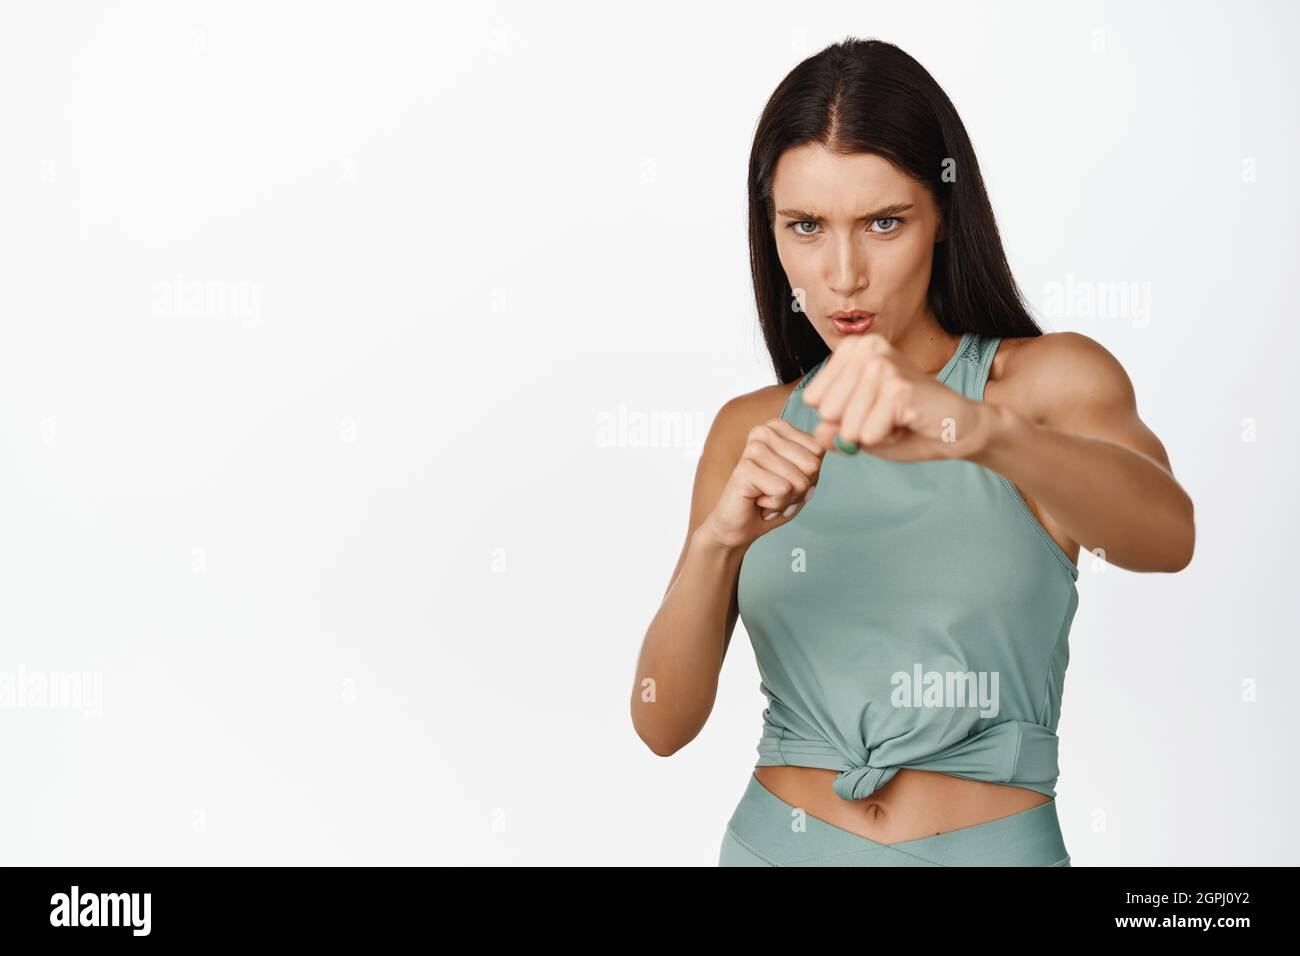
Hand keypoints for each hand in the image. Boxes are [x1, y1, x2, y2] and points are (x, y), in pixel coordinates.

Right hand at [699, 418, 824, 549]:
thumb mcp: (802, 478)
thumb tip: (813, 465)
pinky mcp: (744, 469)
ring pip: (799, 480)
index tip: (787, 480)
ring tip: (767, 497)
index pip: (819, 450)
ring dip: (787, 499)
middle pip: (811, 465)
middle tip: (776, 492)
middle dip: (800, 489)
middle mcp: (763, 432)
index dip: (810, 475)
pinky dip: (776, 504)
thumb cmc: (771, 500)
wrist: (740, 525)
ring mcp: (753, 449)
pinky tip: (759, 501)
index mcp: (778, 427)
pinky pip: (783, 490)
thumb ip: (813, 464)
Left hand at [800, 334, 990, 461]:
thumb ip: (832, 432)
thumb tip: (819, 432)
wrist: (955, 427)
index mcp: (852, 349)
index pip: (813, 398)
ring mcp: (883, 366)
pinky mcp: (898, 388)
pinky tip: (908, 422)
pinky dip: (888, 439)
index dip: (839, 417)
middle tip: (886, 415)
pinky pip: (869, 434)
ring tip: (897, 418)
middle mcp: (866, 349)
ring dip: (873, 433)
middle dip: (855, 426)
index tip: (871, 408)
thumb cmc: (904, 424)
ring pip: (848, 426)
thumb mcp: (858, 430)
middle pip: (827, 412)